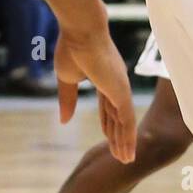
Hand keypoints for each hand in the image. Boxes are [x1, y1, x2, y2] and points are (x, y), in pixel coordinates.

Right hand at [54, 23, 136, 163]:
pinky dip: (128, 137)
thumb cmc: (73, 49)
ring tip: (126, 159)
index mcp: (105, 81)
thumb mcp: (67, 79)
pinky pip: (127, 120)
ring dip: (125, 142)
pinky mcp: (122, 93)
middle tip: (122, 155)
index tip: (109, 138)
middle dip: (120, 138)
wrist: (82, 32)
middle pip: (119, 118)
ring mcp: (121, 90)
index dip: (109, 124)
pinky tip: (127, 150)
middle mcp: (117, 87)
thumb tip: (64, 121)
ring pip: (125, 123)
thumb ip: (68, 100)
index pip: (108, 108)